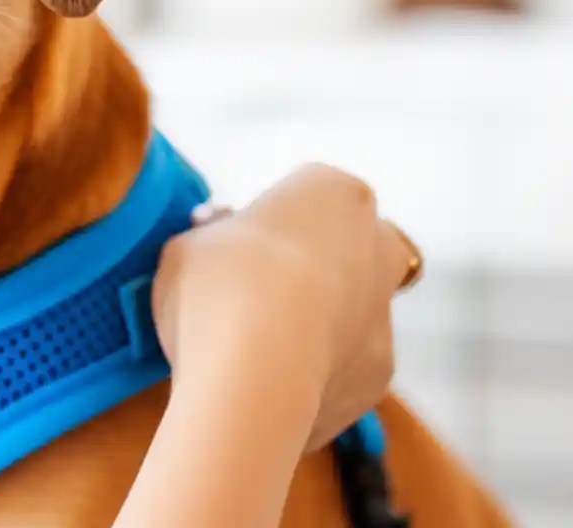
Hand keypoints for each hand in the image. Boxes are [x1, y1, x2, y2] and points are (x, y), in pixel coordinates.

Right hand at [153, 164, 418, 449]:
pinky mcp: (380, 370)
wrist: (254, 378)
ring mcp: (384, 310)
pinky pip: (347, 361)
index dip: (267, 219)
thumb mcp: (188, 245)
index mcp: (332, 191)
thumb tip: (216, 234)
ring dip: (318, 317)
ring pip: (354, 306)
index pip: (306, 191)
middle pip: (354, 241)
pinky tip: (274, 380)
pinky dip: (318, 369)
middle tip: (262, 286)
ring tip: (260, 345)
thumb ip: (210, 235)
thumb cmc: (219, 289)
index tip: (232, 246)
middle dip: (319, 259)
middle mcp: (375, 243)